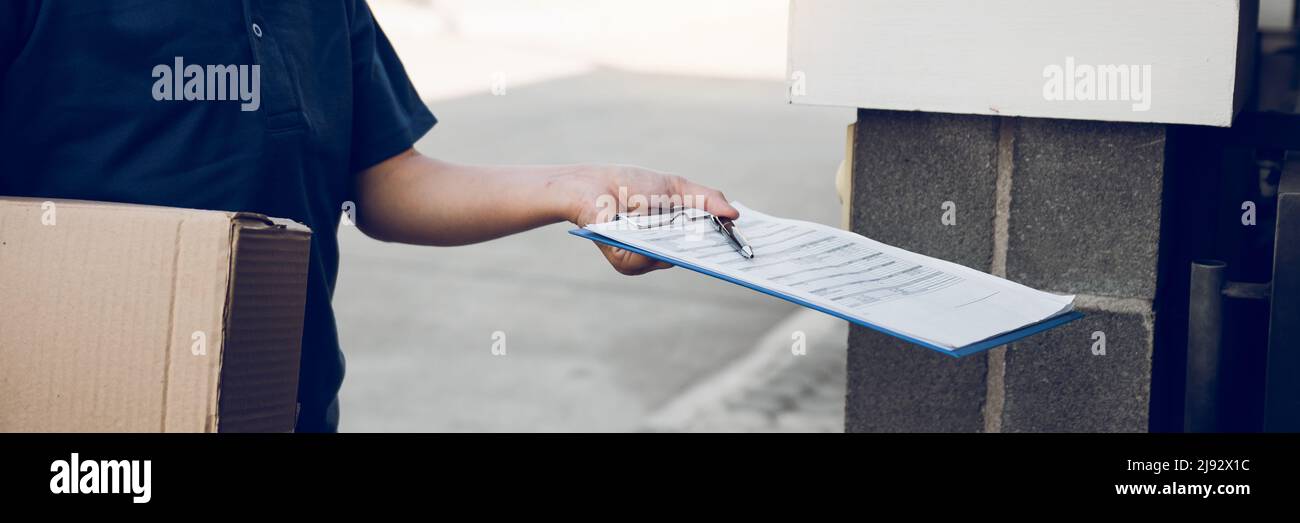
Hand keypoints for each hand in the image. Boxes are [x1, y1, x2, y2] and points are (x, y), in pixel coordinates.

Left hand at [560, 164, 737, 275]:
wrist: (594, 185)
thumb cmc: (633, 184)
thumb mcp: (676, 187)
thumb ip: (706, 198)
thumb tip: (735, 214)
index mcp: (677, 235)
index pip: (706, 247)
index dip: (726, 248)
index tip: (747, 248)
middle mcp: (663, 251)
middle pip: (694, 258)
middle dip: (713, 254)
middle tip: (733, 248)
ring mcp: (645, 258)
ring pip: (670, 259)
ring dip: (680, 243)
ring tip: (686, 226)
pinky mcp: (625, 261)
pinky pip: (644, 261)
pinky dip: (650, 245)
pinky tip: (651, 227)